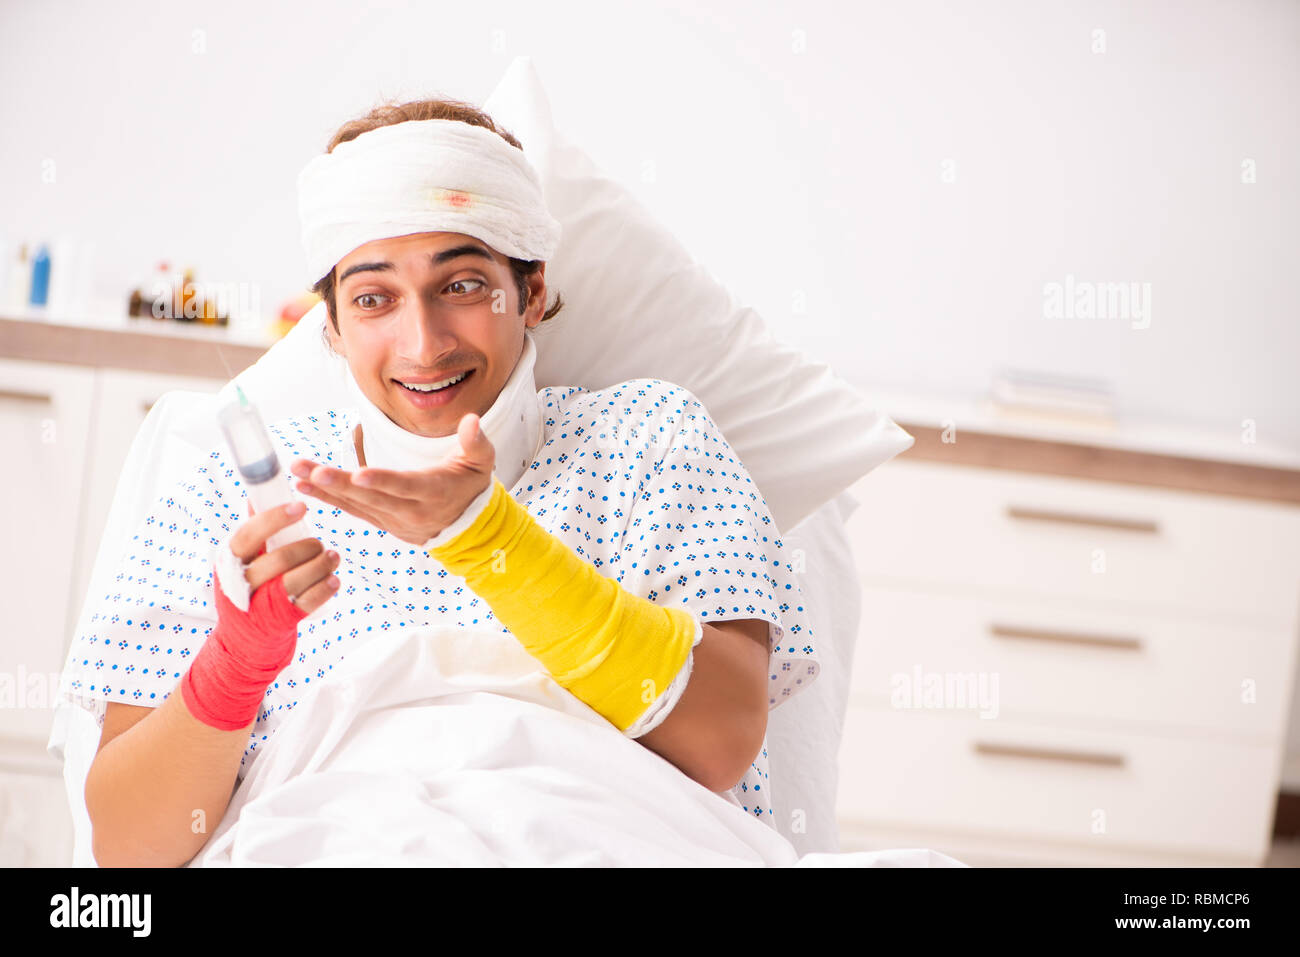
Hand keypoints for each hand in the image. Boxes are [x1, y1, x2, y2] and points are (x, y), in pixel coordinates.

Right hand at [233, 500, 340, 616]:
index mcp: (230, 560)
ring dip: (320, 565)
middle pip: (279, 559)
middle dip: (307, 547)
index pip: (249, 534)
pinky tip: (334, 579)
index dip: (275, 518)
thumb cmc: (249, 587)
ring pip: (295, 581)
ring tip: (333, 557)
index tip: (301, 507)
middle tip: (320, 543)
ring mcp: (261, 604)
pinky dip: (324, 589)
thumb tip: (257, 495)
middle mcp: (243, 582)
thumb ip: (254, 532)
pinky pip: (307, 603)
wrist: (245, 637)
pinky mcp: (281, 620)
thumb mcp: (242, 560)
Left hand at [289, 412, 494, 545]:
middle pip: (372, 496)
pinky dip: (329, 499)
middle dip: (340, 484)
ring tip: (298, 476)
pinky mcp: (383, 522)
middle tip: (312, 472)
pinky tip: (305, 488)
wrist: (470, 529)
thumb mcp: (481, 462)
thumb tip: (472, 420)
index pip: (405, 485)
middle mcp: (411, 509)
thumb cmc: (472, 486)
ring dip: (326, 490)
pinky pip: (354, 511)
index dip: (382, 481)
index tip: (358, 475)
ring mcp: (395, 519)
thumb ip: (476, 442)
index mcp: (434, 490)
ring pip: (357, 504)